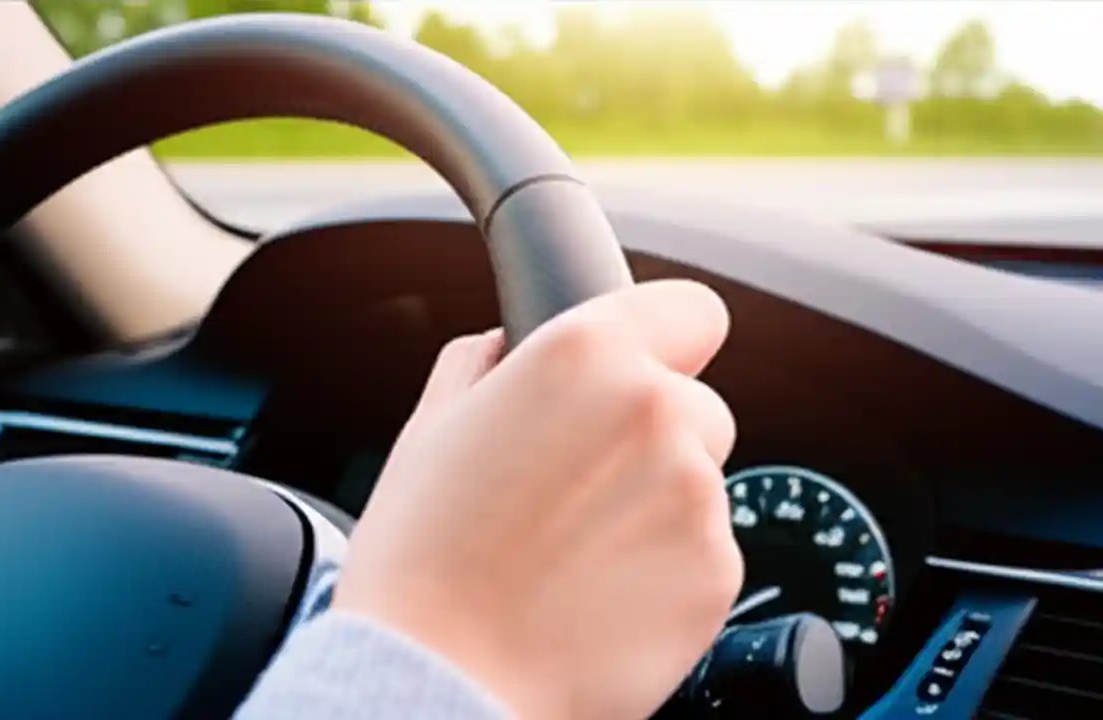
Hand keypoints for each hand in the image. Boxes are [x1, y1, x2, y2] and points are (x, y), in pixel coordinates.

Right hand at [335, 281, 741, 719]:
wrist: (440, 679)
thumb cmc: (422, 559)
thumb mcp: (431, 427)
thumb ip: (483, 362)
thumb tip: (506, 346)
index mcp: (584, 356)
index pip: (693, 309)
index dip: (665, 340)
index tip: (645, 369)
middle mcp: (656, 412)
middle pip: (697, 405)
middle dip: (654, 436)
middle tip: (581, 486)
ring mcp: (697, 495)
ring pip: (701, 481)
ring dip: (658, 505)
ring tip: (577, 551)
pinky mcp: (717, 573)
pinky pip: (705, 552)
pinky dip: (667, 569)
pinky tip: (598, 593)